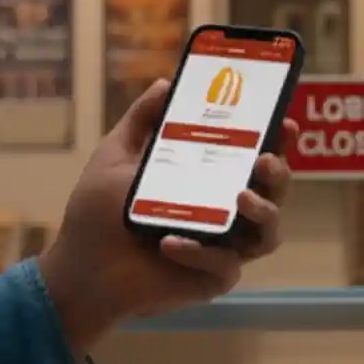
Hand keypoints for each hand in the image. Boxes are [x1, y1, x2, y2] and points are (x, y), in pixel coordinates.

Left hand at [38, 79, 294, 357]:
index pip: (255, 157)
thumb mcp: (117, 155)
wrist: (78, 266)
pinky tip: (169, 242)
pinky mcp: (212, 279)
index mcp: (210, 180)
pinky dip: (201, 253)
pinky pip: (225, 266)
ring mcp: (223, 248)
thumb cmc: (98, 212)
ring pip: (268, 234)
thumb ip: (142, 120)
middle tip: (264, 160)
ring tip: (240, 196)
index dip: (278, 140)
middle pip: (274, 192)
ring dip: (263, 212)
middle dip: (280, 174)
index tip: (284, 121)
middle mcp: (225, 213)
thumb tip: (165, 83)